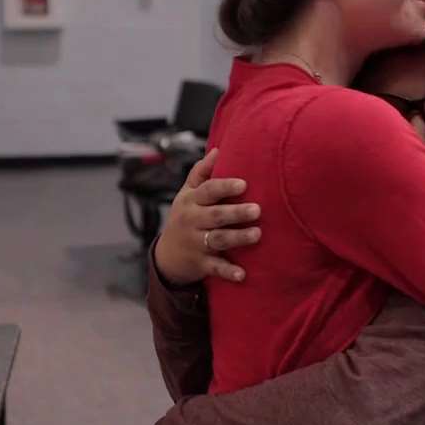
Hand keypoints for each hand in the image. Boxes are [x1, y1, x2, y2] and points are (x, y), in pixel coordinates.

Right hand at [153, 148, 260, 285]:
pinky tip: (243, 274)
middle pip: (216, 215)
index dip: (224, 187)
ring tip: (257, 234)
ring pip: (218, 240)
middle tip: (257, 209)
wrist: (166, 256)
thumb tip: (218, 150)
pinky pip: (215, 268)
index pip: (207, 191)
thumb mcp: (187, 194)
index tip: (243, 184)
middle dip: (236, 213)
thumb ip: (201, 173)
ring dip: (238, 237)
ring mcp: (196, 243)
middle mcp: (193, 222)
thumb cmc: (185, 217)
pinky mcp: (201, 264)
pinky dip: (228, 272)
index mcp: (191, 202)